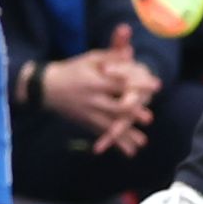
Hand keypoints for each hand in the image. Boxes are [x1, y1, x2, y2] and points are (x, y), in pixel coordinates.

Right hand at [42, 25, 157, 155]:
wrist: (47, 87)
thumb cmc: (72, 69)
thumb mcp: (90, 59)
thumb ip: (111, 56)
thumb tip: (130, 52)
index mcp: (94, 80)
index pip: (120, 82)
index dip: (138, 84)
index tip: (156, 86)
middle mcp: (92, 98)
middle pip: (115, 106)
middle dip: (132, 113)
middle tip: (149, 118)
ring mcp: (88, 112)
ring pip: (110, 124)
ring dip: (126, 134)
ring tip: (142, 142)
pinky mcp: (86, 122)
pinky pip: (103, 134)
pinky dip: (116, 143)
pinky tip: (130, 151)